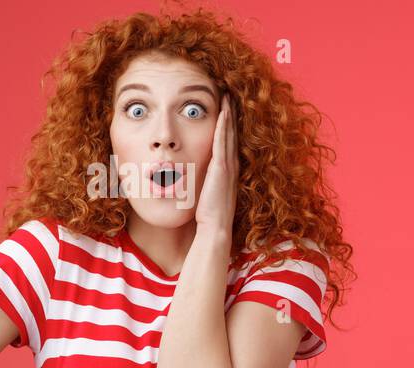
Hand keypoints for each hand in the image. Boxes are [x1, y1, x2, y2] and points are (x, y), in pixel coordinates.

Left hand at [195, 93, 238, 237]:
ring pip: (228, 133)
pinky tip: (223, 111)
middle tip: (227, 92)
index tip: (222, 106)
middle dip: (229, 112)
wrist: (215, 228)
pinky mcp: (222, 168)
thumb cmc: (206, 215)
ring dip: (228, 113)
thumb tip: (183, 172)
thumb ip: (199, 180)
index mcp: (225, 170)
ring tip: (226, 95)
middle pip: (230, 132)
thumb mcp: (202, 192)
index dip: (226, 122)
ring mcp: (227, 165)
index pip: (226, 140)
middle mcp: (230, 164)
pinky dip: (224, 125)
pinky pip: (222, 142)